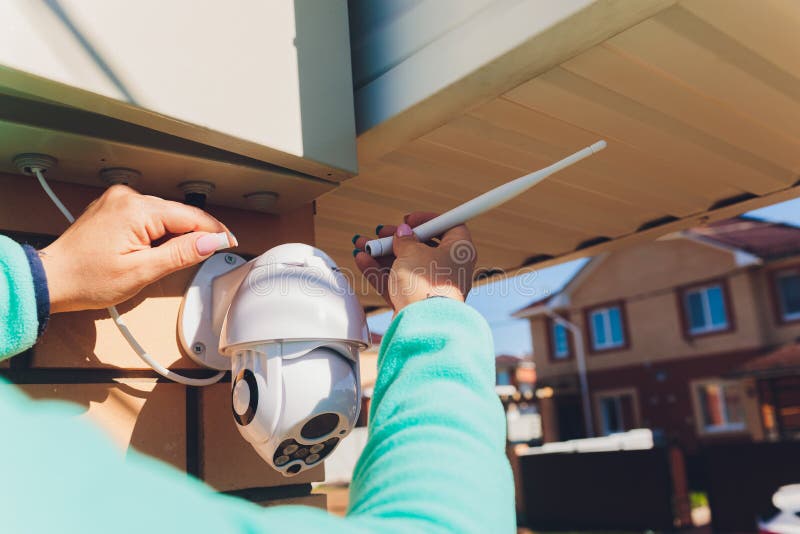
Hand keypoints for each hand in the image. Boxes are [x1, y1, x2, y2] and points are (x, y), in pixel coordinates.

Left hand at [39, 185, 236, 312]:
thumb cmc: (87, 279)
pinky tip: (152, 249)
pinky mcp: (114, 207)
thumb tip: (210, 241)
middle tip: (206, 255)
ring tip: (168, 259)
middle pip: (178, 214)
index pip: (190, 216)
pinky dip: (157, 230)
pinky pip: (148, 215)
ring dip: (174, 234)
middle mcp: (128, 197)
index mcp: (137, 209)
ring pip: (164, 215)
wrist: (52, 279)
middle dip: (194, 234)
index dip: (214, 231)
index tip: (230, 242)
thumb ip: (180, 253)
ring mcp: (119, 200)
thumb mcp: (142, 271)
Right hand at [353, 212, 475, 313]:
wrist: (423, 324)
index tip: (409, 219)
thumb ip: (405, 239)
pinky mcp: (417, 301)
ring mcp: (433, 287)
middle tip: (382, 233)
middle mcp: (450, 269)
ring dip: (383, 254)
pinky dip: (381, 271)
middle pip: (422, 246)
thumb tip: (403, 233)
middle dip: (396, 238)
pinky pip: (399, 282)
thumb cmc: (426, 285)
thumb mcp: (413, 251)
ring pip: (406, 264)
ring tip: (363, 245)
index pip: (450, 226)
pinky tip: (363, 260)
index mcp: (460, 251)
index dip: (428, 220)